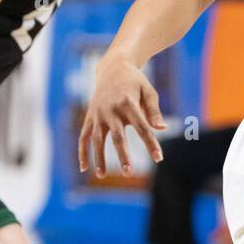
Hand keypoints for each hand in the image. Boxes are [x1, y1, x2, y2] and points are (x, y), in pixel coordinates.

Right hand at [78, 51, 165, 176]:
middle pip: (117, 136)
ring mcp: (98, 114)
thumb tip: (161, 129)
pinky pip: (84, 136)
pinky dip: (82, 152)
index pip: (142, 128)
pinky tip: (83, 168)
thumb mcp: (148, 91)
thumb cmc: (135, 82)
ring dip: (99, 158)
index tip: (159, 158)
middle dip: (123, 155)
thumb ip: (154, 111)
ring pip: (97, 139)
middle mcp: (111, 109)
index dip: (151, 144)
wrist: (113, 68)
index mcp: (128, 103)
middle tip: (129, 173)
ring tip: (102, 176)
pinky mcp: (90, 117)